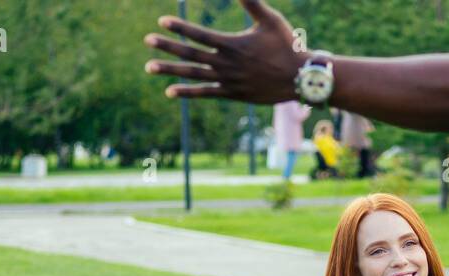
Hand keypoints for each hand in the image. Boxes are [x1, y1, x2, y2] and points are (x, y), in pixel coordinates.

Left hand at [144, 0, 303, 102]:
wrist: (301, 78)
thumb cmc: (287, 45)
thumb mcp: (270, 19)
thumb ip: (251, 2)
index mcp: (233, 44)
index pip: (200, 35)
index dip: (179, 28)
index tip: (162, 22)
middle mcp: (227, 64)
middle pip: (191, 54)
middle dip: (167, 47)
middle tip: (147, 41)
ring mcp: (229, 81)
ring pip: (193, 75)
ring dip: (170, 70)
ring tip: (149, 67)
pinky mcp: (233, 94)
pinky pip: (206, 93)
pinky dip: (188, 92)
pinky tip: (170, 91)